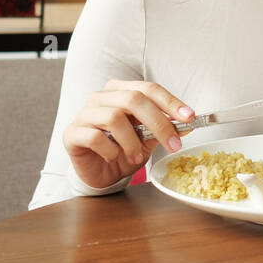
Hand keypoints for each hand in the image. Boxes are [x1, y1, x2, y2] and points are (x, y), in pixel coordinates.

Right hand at [63, 80, 195, 188]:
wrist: (100, 173)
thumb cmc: (124, 149)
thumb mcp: (150, 139)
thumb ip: (165, 128)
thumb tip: (188, 124)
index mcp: (122, 90)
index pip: (149, 88)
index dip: (170, 102)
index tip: (189, 117)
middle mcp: (101, 97)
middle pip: (133, 99)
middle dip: (158, 123)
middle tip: (173, 144)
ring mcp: (84, 113)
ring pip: (113, 117)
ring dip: (132, 141)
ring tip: (137, 157)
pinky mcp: (72, 133)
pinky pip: (95, 137)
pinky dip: (111, 150)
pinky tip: (114, 157)